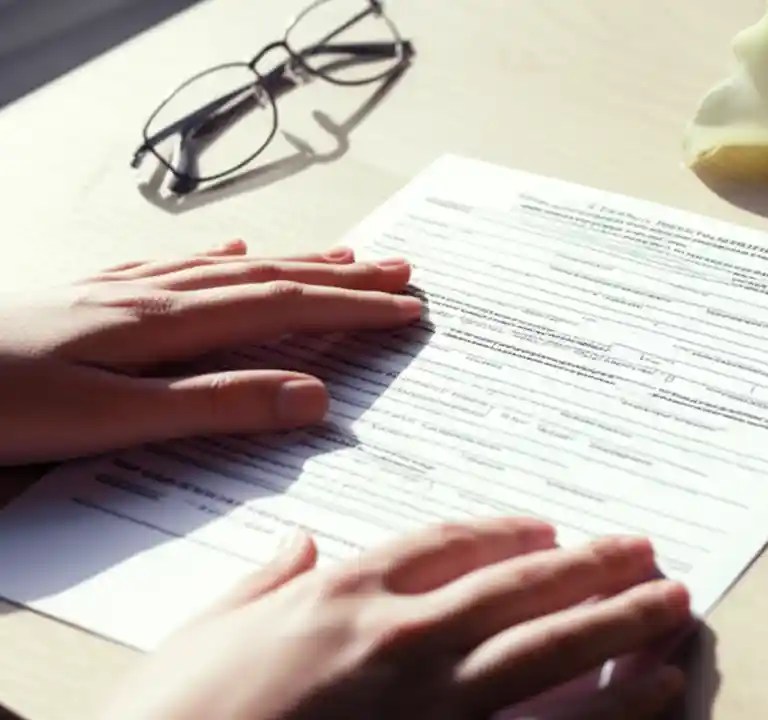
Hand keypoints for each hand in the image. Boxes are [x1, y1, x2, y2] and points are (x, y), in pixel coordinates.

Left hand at [0, 240, 421, 464]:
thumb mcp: (110, 421)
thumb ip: (213, 406)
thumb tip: (312, 397)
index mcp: (162, 325)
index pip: (281, 310)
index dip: (351, 309)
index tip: (409, 309)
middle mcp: (149, 295)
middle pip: (266, 277)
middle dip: (340, 276)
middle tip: (403, 270)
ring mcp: (117, 289)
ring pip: (227, 268)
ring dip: (293, 262)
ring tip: (345, 255)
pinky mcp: (87, 296)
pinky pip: (170, 265)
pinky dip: (214, 259)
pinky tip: (229, 250)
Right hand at [102, 518, 689, 719]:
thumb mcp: (197, 636)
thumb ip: (259, 585)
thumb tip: (296, 546)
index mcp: (341, 593)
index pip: (444, 543)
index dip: (503, 532)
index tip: (543, 528)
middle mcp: (399, 634)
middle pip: (518, 582)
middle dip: (588, 564)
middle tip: (642, 550)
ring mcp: (430, 700)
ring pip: (549, 644)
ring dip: (620, 618)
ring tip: (673, 602)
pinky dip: (610, 705)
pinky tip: (653, 689)